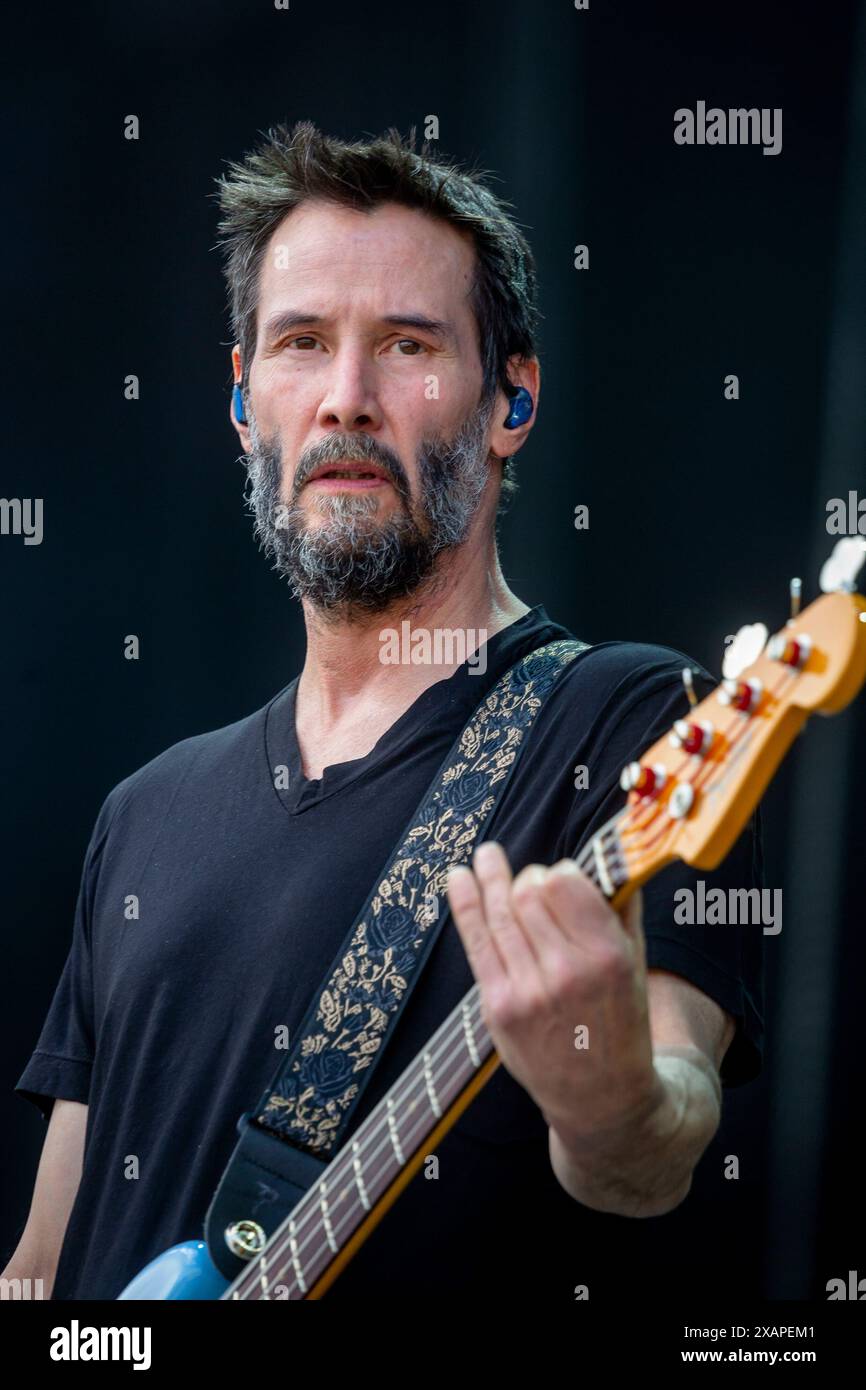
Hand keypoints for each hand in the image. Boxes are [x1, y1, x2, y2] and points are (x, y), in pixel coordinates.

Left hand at [445, 841, 664, 1149]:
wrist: (602, 1098)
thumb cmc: (622, 1024)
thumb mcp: (637, 966)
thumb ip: (622, 910)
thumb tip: (606, 858)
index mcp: (607, 958)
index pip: (566, 884)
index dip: (560, 872)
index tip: (563, 877)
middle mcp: (565, 974)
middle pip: (528, 894)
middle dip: (529, 879)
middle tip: (534, 884)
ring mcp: (526, 992)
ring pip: (499, 913)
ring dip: (492, 877)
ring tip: (487, 855)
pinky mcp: (497, 1007)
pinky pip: (476, 943)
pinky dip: (465, 904)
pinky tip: (459, 878)